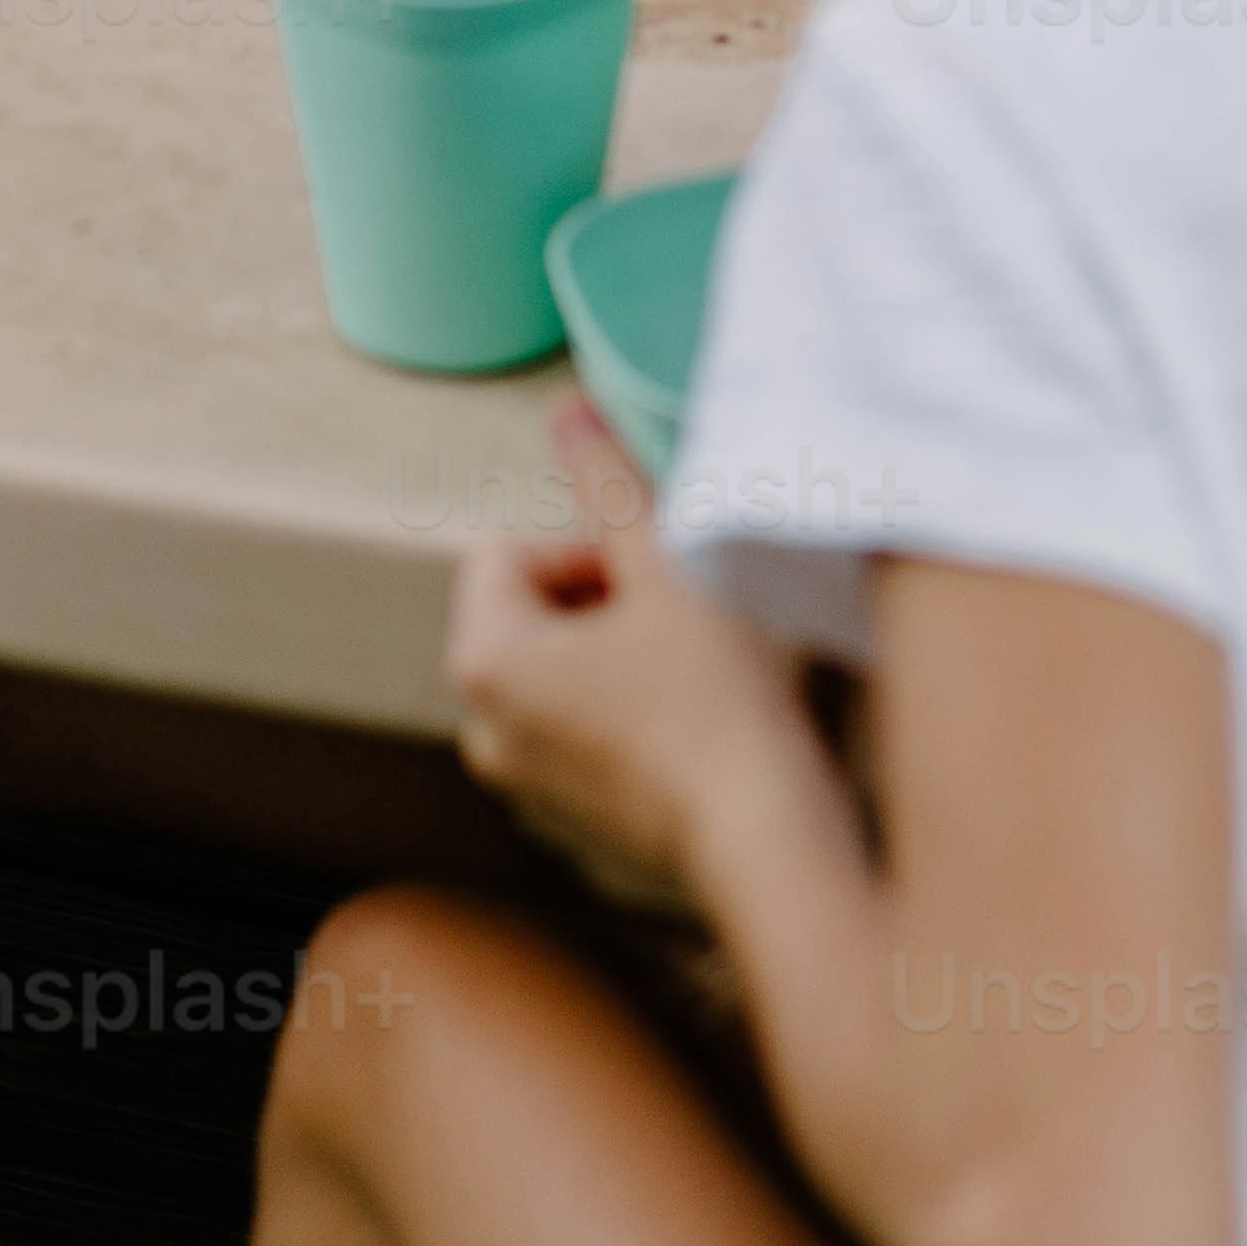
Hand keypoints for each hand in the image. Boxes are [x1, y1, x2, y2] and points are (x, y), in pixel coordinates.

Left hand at [445, 408, 814, 912]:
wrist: (763, 836)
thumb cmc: (714, 696)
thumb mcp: (666, 565)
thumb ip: (608, 480)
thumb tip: (566, 408)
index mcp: (483, 661)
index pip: (510, 551)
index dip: (587, 549)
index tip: (654, 581)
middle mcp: (483, 731)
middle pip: (530, 613)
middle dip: (601, 601)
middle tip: (679, 621)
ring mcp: (524, 789)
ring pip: (561, 674)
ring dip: (618, 656)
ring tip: (692, 674)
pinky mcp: (570, 827)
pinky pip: (584, 735)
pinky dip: (629, 717)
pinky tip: (693, 729)